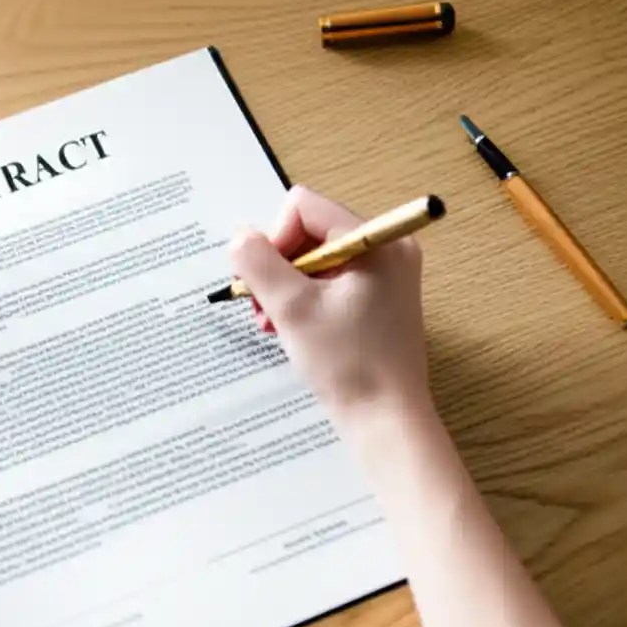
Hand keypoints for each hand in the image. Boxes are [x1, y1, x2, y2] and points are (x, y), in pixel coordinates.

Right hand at [229, 186, 430, 419]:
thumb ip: (258, 263)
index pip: (304, 207)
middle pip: (309, 230)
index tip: (267, 282)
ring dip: (284, 284)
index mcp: (377, 240)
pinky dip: (302, 297)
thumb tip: (239, 237)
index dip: (275, 240)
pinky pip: (328, 279)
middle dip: (277, 265)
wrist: (385, 419)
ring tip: (271, 320)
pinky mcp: (377, 297)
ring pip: (314, 257)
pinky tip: (287, 325)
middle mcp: (387, 247)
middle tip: (261, 305)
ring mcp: (384, 273)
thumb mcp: (291, 308)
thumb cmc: (349, 365)